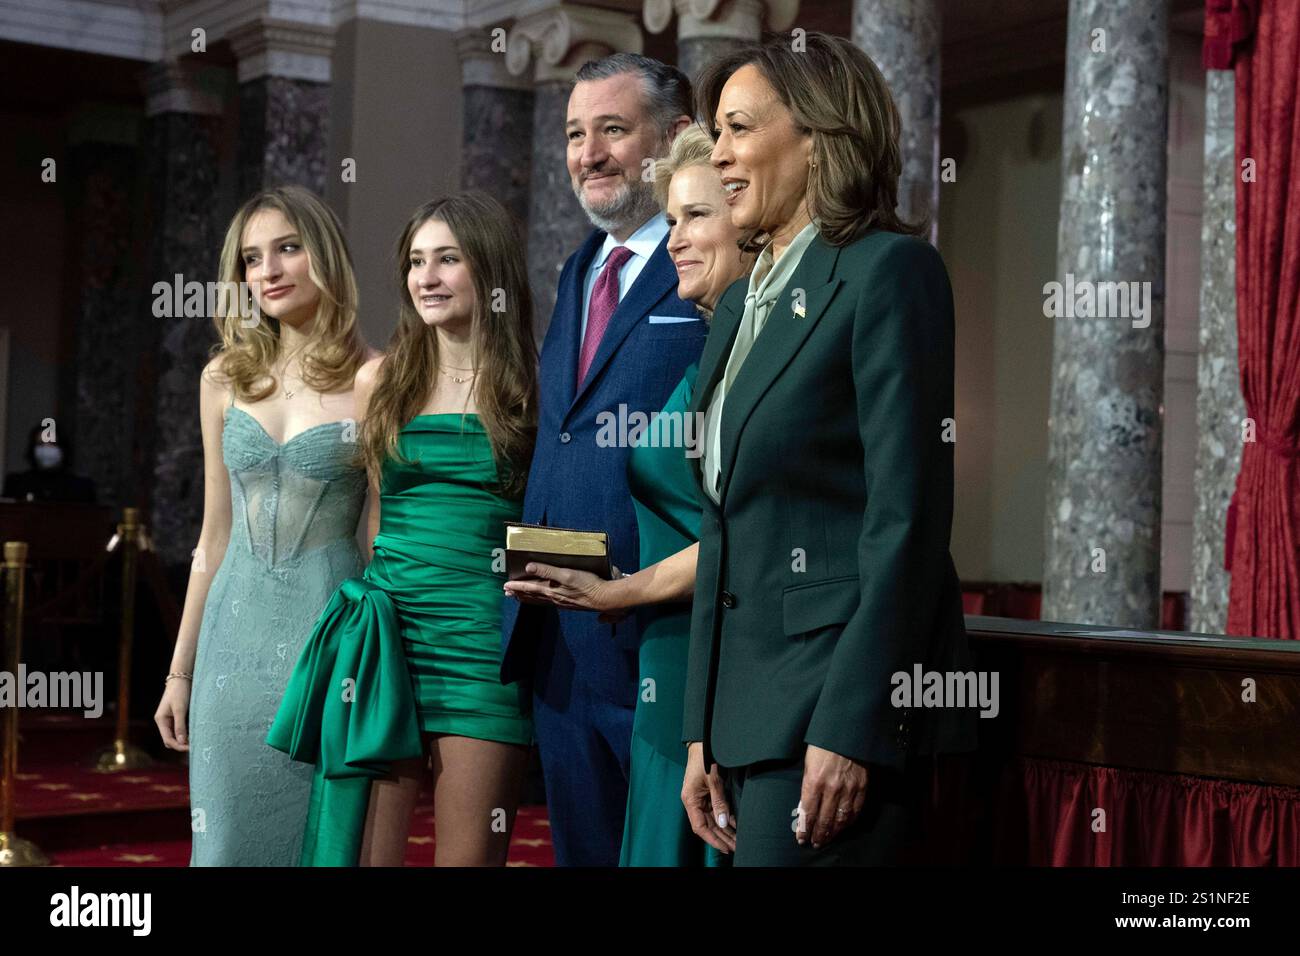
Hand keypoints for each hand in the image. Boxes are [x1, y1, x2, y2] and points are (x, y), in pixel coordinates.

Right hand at [154, 679, 191, 751]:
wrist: (181, 677)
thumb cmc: (180, 691)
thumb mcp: (180, 709)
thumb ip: (180, 726)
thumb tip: (182, 742)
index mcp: (161, 720)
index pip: (168, 739)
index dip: (178, 746)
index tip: (191, 748)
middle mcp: (163, 721)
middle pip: (170, 740)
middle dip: (181, 744)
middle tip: (195, 745)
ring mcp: (169, 719)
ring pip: (175, 735)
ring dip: (184, 739)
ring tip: (196, 740)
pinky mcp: (176, 715)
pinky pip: (180, 728)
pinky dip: (186, 732)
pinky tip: (195, 732)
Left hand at [503, 562, 623, 613]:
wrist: (604, 598)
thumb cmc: (587, 585)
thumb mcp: (566, 574)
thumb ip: (547, 570)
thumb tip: (529, 567)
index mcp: (552, 590)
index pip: (530, 588)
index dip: (517, 586)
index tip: (506, 585)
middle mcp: (554, 597)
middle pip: (532, 596)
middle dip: (519, 593)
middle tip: (508, 593)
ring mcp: (562, 601)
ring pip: (540, 600)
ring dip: (528, 598)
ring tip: (520, 597)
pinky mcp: (569, 603)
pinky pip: (549, 602)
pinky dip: (541, 600)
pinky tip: (545, 599)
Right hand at [681, 742, 735, 853]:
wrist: (702, 741)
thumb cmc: (704, 757)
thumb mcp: (713, 780)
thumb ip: (718, 802)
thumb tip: (723, 822)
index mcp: (690, 799)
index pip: (700, 827)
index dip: (712, 839)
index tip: (725, 847)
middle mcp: (694, 801)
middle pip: (708, 825)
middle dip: (722, 837)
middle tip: (736, 847)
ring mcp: (700, 797)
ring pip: (712, 819)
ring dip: (724, 830)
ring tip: (737, 840)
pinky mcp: (707, 793)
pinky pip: (716, 810)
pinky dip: (725, 818)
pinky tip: (734, 826)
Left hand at [796, 744, 867, 848]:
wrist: (847, 731)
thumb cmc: (823, 745)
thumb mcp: (808, 763)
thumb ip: (808, 785)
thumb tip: (806, 806)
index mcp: (814, 780)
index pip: (808, 812)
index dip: (804, 828)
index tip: (801, 838)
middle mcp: (831, 788)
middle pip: (824, 819)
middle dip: (817, 834)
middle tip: (814, 842)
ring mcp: (848, 788)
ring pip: (840, 819)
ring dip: (832, 832)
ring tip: (826, 839)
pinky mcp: (862, 787)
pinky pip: (855, 811)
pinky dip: (848, 822)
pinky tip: (843, 827)